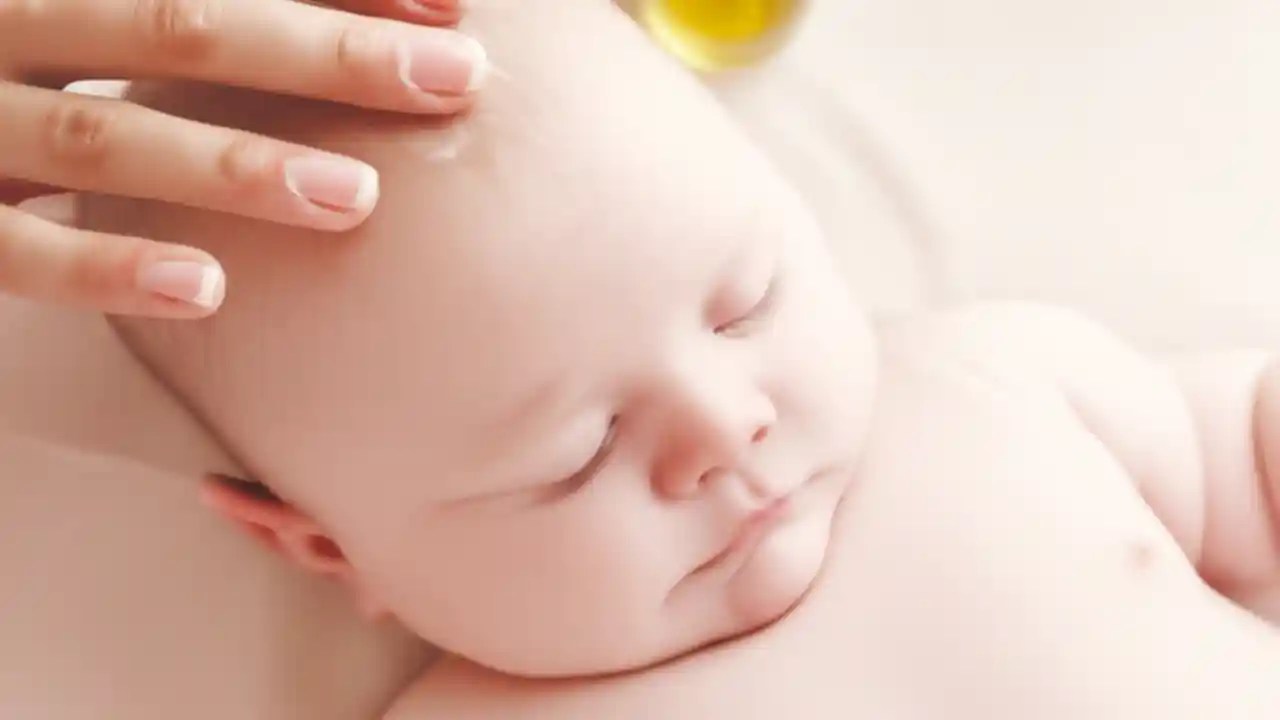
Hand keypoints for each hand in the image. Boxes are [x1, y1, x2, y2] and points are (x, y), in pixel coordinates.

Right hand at [0, 0, 486, 317]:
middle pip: (177, 22)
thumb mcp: (56, 8)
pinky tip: (211, 288)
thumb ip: (142, 8)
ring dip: (234, 165)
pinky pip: (14, 246)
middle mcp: (2, 14)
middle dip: (323, 51)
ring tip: (356, 197)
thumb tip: (291, 18)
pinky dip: (108, 265)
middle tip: (455, 79)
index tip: (451, 2)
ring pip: (103, 135)